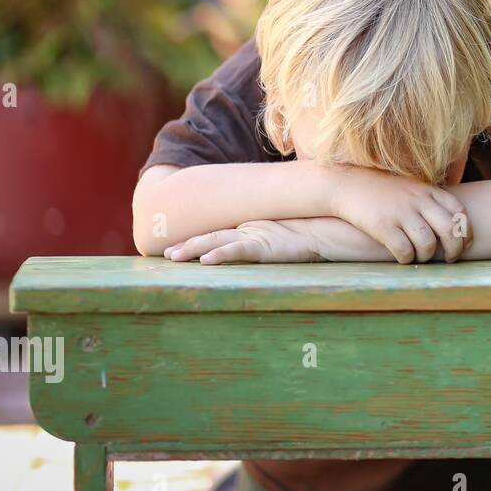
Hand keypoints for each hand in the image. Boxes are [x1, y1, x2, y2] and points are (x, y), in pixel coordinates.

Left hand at [164, 220, 317, 264]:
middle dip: (186, 245)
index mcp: (249, 230)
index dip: (195, 241)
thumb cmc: (306, 235)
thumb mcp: (279, 238)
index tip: (173, 250)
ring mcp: (254, 236)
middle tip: (165, 255)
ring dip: (193, 249)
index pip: (217, 235)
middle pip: (210, 236)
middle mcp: (247, 231)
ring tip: (174, 257)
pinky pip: (237, 251)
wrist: (325, 231)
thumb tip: (248, 248)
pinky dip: (220, 254)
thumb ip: (262, 241)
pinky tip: (205, 261)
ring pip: (216, 241)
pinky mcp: (264, 246)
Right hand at [327, 165, 472, 262]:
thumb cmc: (383, 190)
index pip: (459, 211)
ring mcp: (400, 213)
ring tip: (420, 258)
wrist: (347, 184)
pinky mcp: (382, 226)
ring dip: (427, 257)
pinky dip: (407, 259)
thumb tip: (453, 224)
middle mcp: (418, 200)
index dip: (466, 231)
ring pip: (428, 244)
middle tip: (450, 259)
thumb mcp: (411, 187)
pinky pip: (404, 251)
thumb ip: (430, 200)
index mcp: (428, 190)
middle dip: (454, 249)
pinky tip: (403, 258)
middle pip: (449, 230)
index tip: (465, 244)